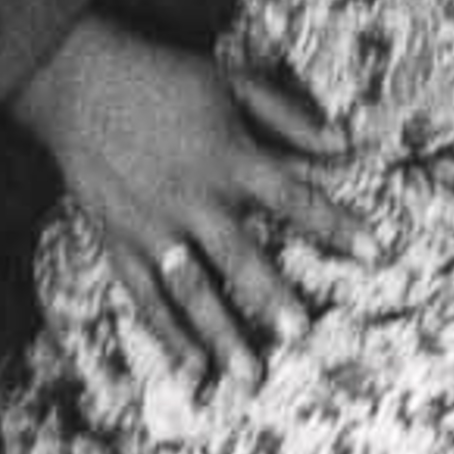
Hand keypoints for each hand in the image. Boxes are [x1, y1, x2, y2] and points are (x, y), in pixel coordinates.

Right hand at [9, 10, 373, 384]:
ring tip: (250, 376)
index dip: (336, 226)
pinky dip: (168, 334)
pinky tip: (193, 368)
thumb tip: (343, 143)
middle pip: (239, 256)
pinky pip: (146, 297)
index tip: (374, 253)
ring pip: (192, 290)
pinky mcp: (119, 242)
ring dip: (221, 333)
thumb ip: (287, 115)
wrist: (79, 80)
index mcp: (229, 157)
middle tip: (299, 336)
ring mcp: (152, 225)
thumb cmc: (165, 77)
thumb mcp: (232, 80)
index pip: (294, 199)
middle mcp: (193, 197)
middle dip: (271, 297)